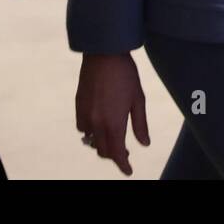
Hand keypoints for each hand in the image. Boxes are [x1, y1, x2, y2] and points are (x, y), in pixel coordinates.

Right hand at [75, 52, 149, 175]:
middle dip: (114, 155)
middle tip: (125, 151)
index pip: (117, 153)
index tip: (128, 171)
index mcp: (114, 123)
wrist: (103, 53)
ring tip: (112, 138)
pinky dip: (89, 132)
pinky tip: (98, 124)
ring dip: (101, 144)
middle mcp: (97, 122)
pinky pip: (81, 127)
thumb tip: (144, 143)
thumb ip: (140, 124)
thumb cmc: (125, 74)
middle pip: (103, 150)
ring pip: (91, 140)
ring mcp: (85, 114)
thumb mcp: (138, 99)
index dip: (123, 165)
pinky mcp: (78, 104)